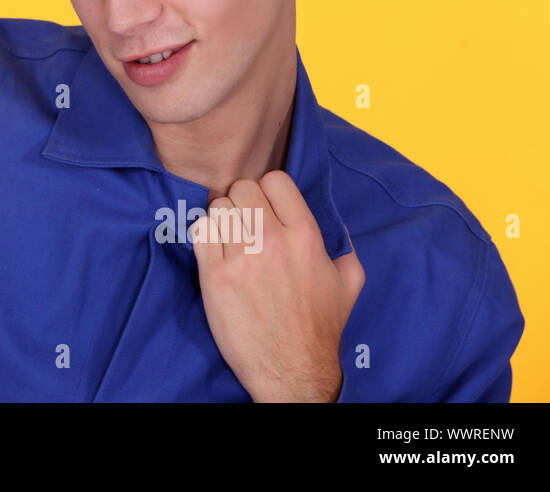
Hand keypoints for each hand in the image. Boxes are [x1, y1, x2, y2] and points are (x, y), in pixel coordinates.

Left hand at [190, 169, 365, 401]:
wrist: (292, 369)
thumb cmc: (320, 327)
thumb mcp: (349, 283)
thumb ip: (344, 248)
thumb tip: (336, 227)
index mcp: (306, 236)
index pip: (275, 179)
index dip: (268, 190)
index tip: (266, 207)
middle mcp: (273, 240)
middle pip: (242, 187)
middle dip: (242, 201)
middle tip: (244, 223)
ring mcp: (241, 257)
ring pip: (219, 206)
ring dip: (223, 219)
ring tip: (230, 240)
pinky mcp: (215, 276)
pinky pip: (200, 230)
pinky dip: (205, 236)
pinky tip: (215, 252)